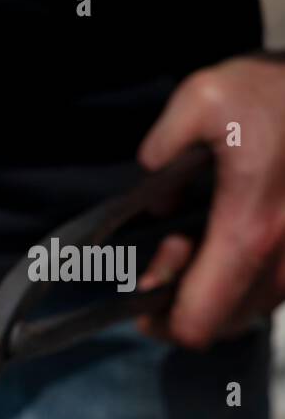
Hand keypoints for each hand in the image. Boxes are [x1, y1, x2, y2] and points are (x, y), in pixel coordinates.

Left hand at [137, 55, 284, 347]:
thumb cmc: (275, 91)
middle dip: (183, 298)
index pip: (197, 324)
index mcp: (251, 230)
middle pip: (219, 327)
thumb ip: (161, 146)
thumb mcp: (203, 98)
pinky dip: (240, 278)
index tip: (145, 283)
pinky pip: (269, 293)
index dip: (160, 323)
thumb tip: (158, 195)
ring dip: (213, 288)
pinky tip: (232, 234)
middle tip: (175, 244)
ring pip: (246, 313)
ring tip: (202, 234)